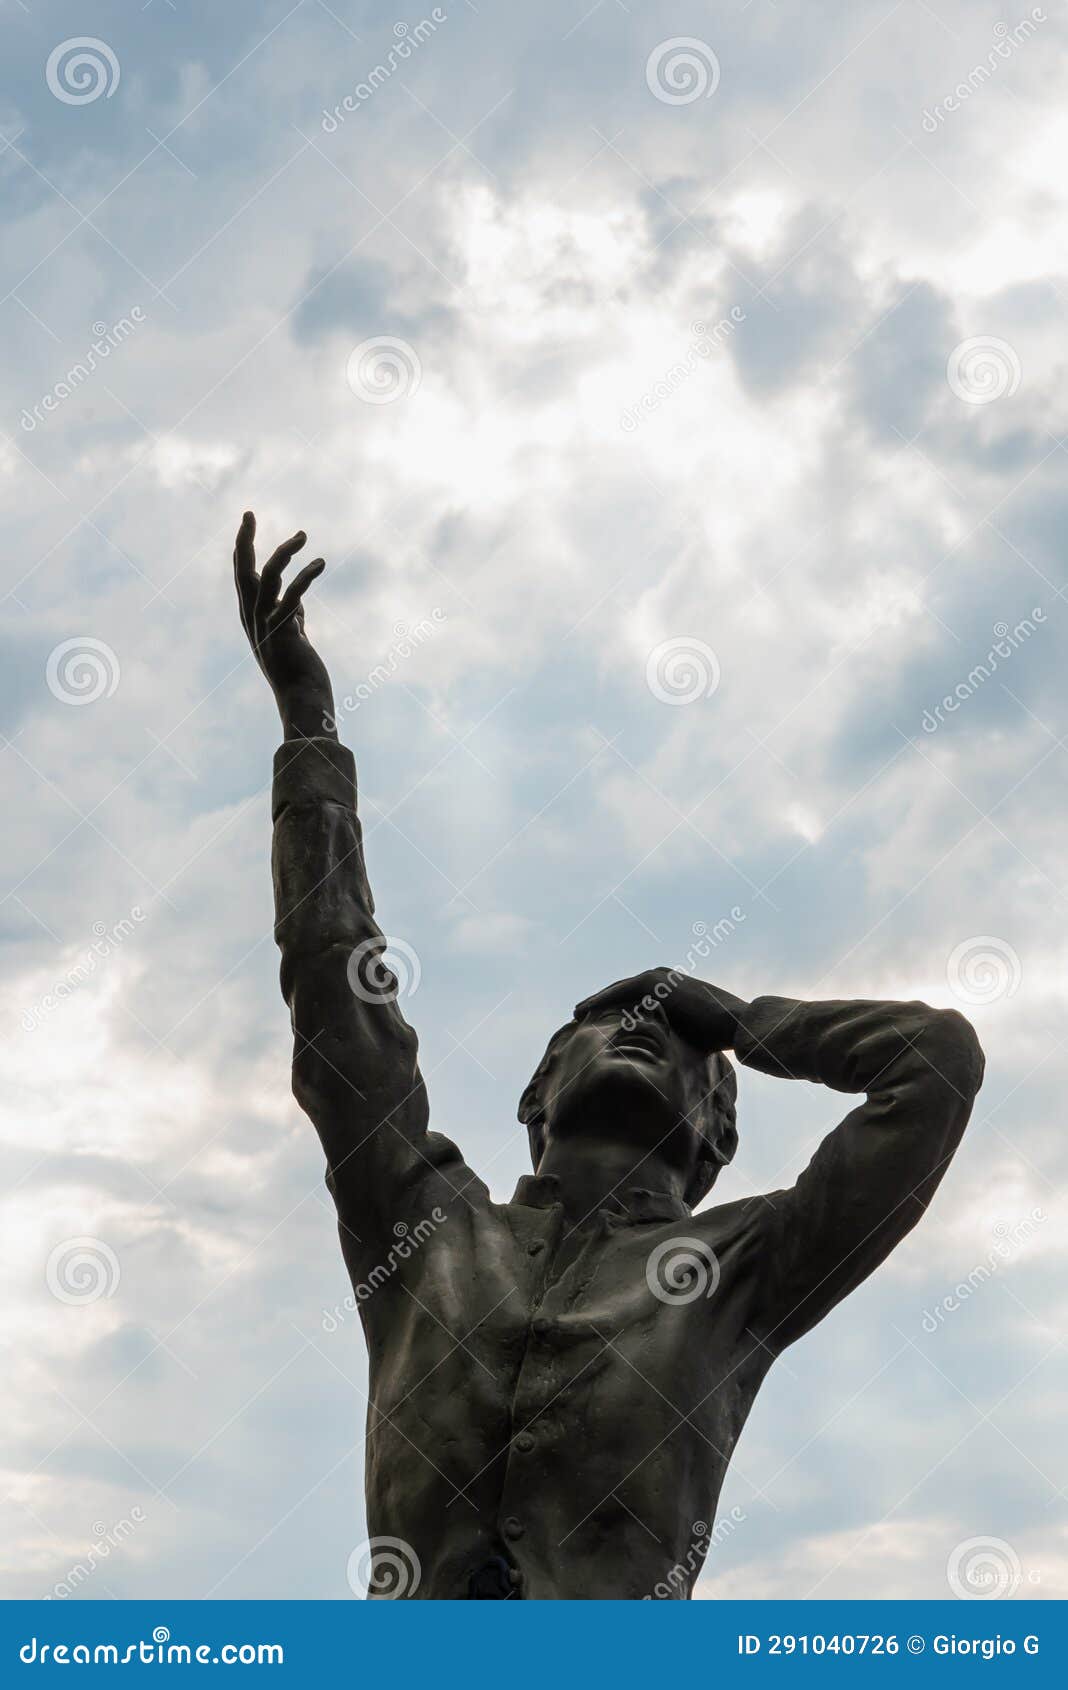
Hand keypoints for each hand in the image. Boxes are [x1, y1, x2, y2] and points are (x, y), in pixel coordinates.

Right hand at [233, 511, 335, 738]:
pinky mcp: (284, 632)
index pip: (242, 578)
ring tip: (303, 535)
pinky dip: (306, 577)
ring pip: (267, 578)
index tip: (247, 526)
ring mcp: (265, 626)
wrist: (303, 701)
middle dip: (244, 540)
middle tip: (248, 513)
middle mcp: (252, 620)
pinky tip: (319, 563)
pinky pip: (292, 596)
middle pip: (243, 572)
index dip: (242, 551)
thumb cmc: (300, 672)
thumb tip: (297, 600)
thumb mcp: (292, 638)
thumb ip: (292, 616)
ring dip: (285, 552)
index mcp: (252, 619)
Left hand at [575, 969, 747, 1052]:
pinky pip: (619, 992)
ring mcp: (658, 976)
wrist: (734, 1023)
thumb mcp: (687, 1035)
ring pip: (617, 990)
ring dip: (595, 1001)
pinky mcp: (654, 982)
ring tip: (576, 1013)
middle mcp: (662, 976)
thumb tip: (661, 1055)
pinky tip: (584, 1011)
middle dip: (601, 1002)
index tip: (597, 1021)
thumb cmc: (717, 1035)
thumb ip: (671, 1035)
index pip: (635, 996)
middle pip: (622, 991)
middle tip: (579, 1014)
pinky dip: (600, 1001)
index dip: (614, 1007)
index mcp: (670, 986)